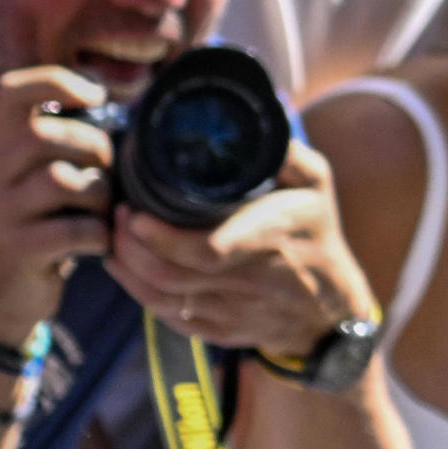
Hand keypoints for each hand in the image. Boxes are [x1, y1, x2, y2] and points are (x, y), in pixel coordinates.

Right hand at [0, 67, 118, 341]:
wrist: (5, 296)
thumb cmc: (43, 228)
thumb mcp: (42, 181)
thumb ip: (68, 149)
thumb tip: (129, 116)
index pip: (12, 91)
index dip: (55, 81)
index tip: (94, 96)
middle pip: (46, 136)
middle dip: (94, 149)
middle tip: (109, 174)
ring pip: (63, 181)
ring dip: (100, 195)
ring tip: (102, 212)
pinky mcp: (15, 248)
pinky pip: (76, 229)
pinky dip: (100, 236)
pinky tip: (98, 243)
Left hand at [108, 142, 378, 359]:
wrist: (332, 309)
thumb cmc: (318, 237)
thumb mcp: (316, 186)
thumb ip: (286, 152)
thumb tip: (249, 117)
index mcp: (273, 240)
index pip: (209, 250)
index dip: (162, 238)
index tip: (135, 212)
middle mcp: (251, 282)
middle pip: (171, 275)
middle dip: (130, 247)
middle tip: (119, 216)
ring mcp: (233, 311)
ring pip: (161, 298)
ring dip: (127, 269)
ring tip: (115, 239)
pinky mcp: (220, 331)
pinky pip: (168, 317)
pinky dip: (139, 293)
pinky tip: (127, 268)